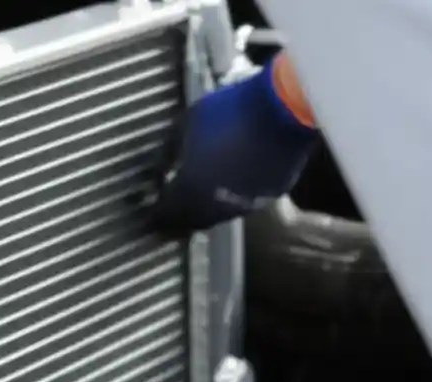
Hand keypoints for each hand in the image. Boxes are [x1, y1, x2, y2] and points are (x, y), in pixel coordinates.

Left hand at [154, 54, 317, 232]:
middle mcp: (216, 207)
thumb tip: (159, 172)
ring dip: (204, 210)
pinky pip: (242, 204)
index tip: (147, 217)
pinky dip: (229, 198)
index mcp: (190, 191)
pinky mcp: (269, 197)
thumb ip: (168, 154)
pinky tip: (227, 184)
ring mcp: (245, 205)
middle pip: (191, 222)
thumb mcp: (186, 125)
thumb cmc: (228, 111)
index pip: (165, 215)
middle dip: (179, 219)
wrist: (284, 108)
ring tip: (196, 198)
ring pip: (217, 217)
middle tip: (171, 213)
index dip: (154, 217)